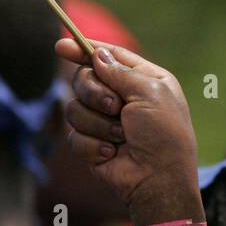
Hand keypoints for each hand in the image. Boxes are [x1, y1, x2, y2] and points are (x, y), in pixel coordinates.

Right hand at [54, 38, 200, 223]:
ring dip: (98, 124)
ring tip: (122, 137)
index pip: (108, 57)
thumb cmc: (164, 135)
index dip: (83, 50)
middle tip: (114, 107)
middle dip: (94, 92)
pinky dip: (93, 145)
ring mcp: (105, 122)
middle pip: (85, 79)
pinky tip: (113, 154)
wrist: (159, 180)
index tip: (61, 45)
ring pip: (74, 108)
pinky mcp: (91, 145)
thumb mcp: (150, 93)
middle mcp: (123, 98)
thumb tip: (97, 55)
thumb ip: (120, 71)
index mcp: (143, 80)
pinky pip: (73, 135)